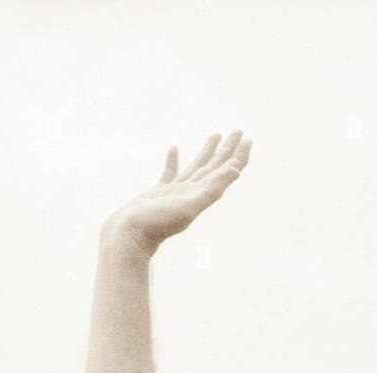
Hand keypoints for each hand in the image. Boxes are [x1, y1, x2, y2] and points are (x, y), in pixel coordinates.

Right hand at [103, 131, 250, 258]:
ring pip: (196, 167)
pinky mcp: (158, 193)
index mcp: (201, 194)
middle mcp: (192, 192)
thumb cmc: (156, 225)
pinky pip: (169, 172)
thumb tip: (236, 171)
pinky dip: (173, 160)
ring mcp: (175, 193)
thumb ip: (211, 190)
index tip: (247, 138)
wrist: (128, 238)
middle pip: (215, 166)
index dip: (238, 155)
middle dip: (228, 149)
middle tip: (239, 130)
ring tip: (216, 134)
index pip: (225, 170)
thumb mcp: (188, 206)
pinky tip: (175, 148)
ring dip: (207, 151)